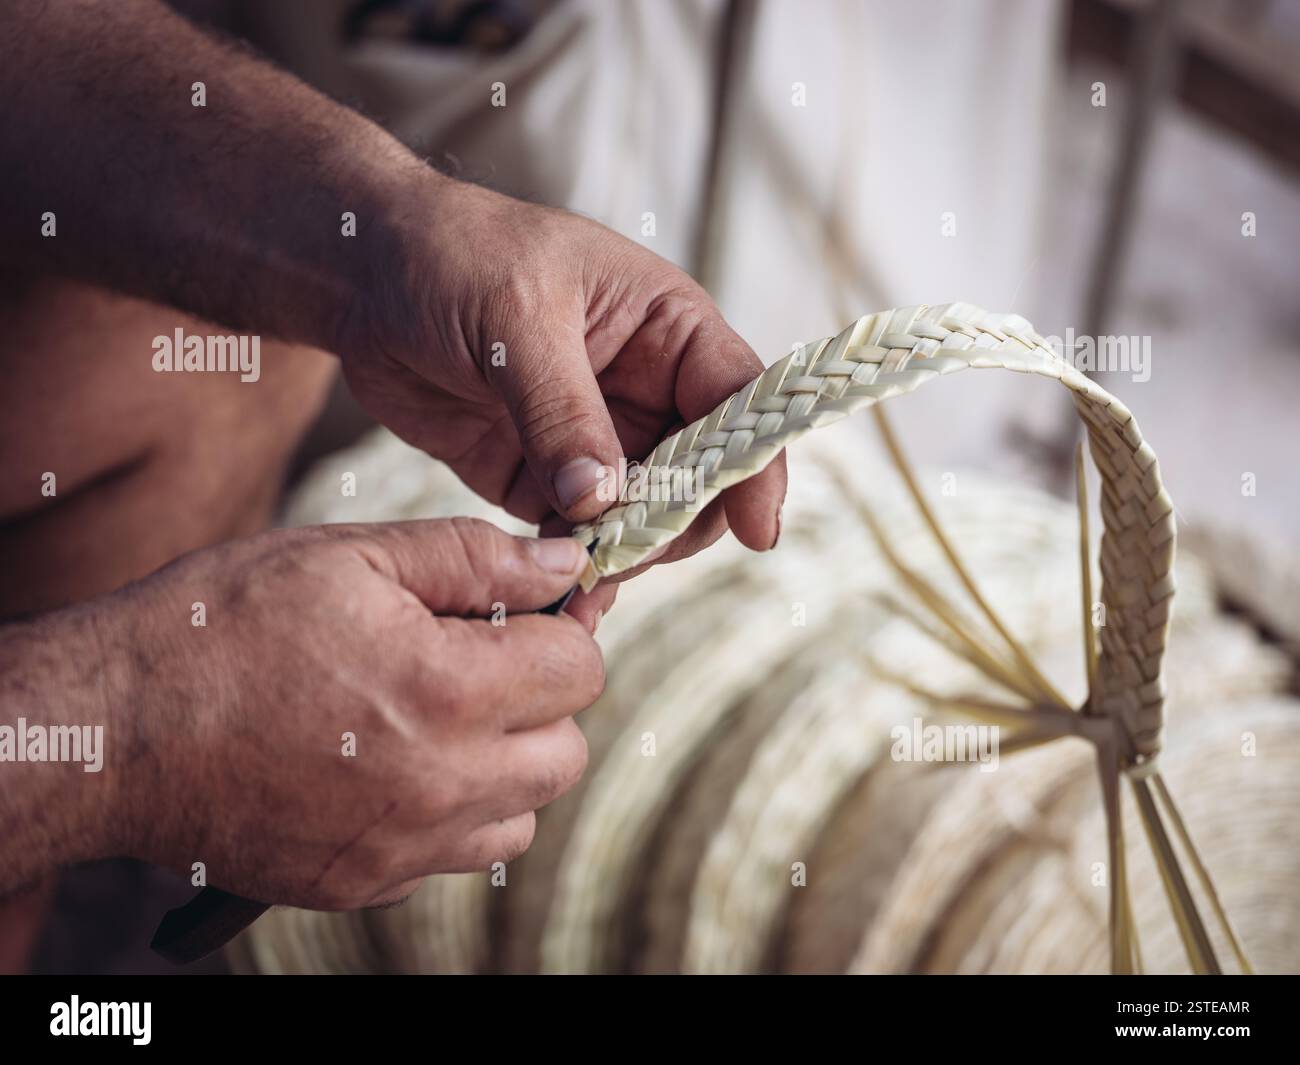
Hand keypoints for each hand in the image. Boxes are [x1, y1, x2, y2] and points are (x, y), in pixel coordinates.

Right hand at [98, 518, 600, 909]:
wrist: (115, 731)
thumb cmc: (225, 626)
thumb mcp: (350, 556)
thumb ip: (471, 557)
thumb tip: (563, 566)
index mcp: (448, 689)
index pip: (579, 667)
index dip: (559, 627)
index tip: (522, 614)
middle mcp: (441, 783)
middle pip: (566, 752)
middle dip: (541, 699)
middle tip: (481, 662)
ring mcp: (403, 846)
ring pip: (521, 815)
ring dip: (506, 764)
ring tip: (440, 717)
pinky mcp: (364, 884)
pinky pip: (454, 856)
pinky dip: (450, 814)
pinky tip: (394, 766)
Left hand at [340, 177, 786, 603]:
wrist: (361, 275)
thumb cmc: (452, 256)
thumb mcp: (516, 318)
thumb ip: (562, 410)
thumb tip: (602, 500)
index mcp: (666, 326)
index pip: (741, 400)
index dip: (756, 465)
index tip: (757, 530)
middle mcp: (644, 387)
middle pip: (702, 474)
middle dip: (683, 520)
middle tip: (635, 550)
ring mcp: (595, 438)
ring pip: (645, 516)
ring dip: (628, 550)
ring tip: (589, 569)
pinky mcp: (542, 477)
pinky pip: (579, 534)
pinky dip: (576, 561)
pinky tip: (557, 579)